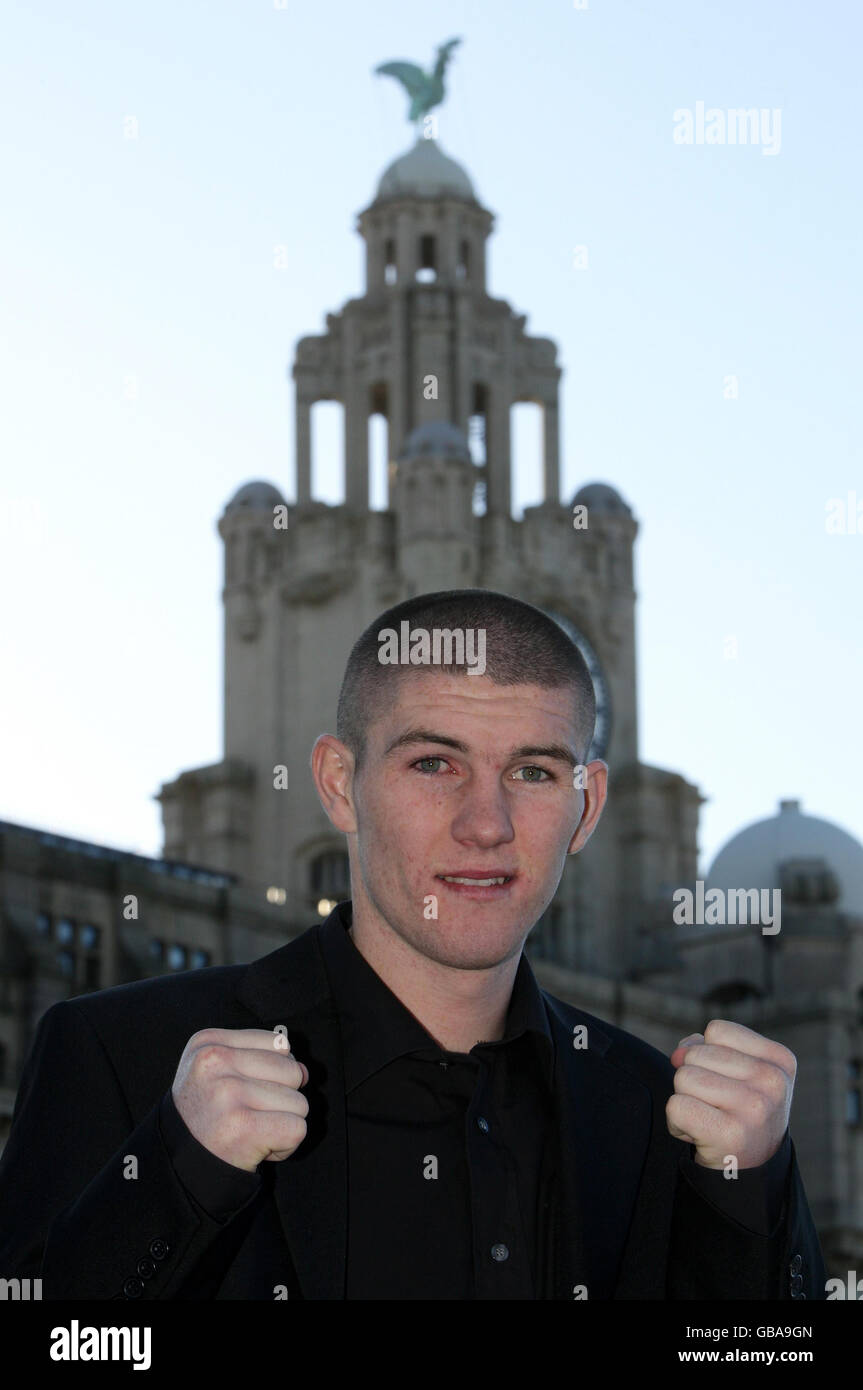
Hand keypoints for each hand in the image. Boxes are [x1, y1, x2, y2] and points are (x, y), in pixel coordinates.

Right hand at [172, 1027, 309, 1171]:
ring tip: (250, 1131)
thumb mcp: (220, 1071)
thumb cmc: (208, 1114)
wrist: (178, 1163)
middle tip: (248, 1115)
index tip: (245, 1092)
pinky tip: (257, 1148)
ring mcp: (228, 1093)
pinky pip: (297, 1129)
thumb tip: (304, 1071)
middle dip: (281, 1099)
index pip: (279, 1043)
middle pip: (292, 1071)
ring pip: (299, 1102)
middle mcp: (215, 1062)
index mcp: (208, 1042)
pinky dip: (285, 1146)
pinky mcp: (242, 1127)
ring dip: (282, 1123)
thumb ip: (265, 1060)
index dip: (273, 1073)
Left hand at [666, 1019, 794, 1169]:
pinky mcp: (730, 1134)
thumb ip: (706, 1048)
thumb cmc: (739, 1113)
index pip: (717, 1031)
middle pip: (697, 1054)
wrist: (749, 1172)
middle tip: (716, 1108)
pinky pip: (676, 1106)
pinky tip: (699, 1136)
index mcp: (780, 1060)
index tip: (728, 1085)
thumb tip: (679, 1054)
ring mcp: (755, 1108)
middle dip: (694, 1080)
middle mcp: (773, 1082)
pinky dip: (676, 1122)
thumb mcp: (736, 1072)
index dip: (709, 1055)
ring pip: (683, 1077)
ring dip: (685, 1101)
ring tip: (709, 1120)